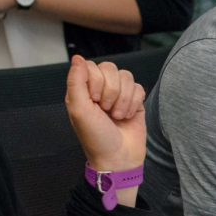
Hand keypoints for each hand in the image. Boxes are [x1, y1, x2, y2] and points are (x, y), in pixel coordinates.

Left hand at [67, 55, 146, 173]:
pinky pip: (139, 88)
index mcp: (83, 89)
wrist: (119, 158)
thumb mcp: (79, 110)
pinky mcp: (135, 101)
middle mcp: (100, 89)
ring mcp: (119, 94)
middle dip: (111, 91)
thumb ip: (76, 82)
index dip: (96, 82)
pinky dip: (134, 103)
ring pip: (127, 76)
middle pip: (111, 68)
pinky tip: (128, 116)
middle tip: (106, 110)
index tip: (94, 102)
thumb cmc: (95, 137)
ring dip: (123, 99)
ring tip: (118, 116)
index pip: (92, 67)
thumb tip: (77, 57)